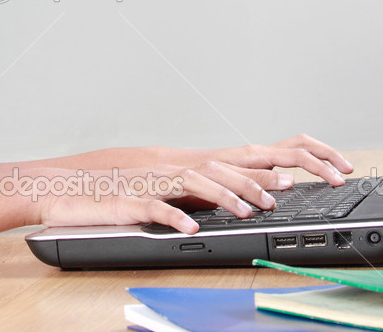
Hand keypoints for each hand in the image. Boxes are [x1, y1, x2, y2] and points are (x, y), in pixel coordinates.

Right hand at [35, 134, 352, 234]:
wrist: (73, 187)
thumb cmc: (127, 189)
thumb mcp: (174, 187)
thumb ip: (207, 188)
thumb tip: (251, 193)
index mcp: (193, 165)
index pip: (246, 156)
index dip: (277, 160)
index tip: (309, 169)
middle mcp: (178, 167)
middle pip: (225, 165)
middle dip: (259, 177)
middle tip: (288, 189)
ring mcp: (155, 182)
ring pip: (196, 181)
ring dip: (224, 193)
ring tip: (248, 209)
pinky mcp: (132, 200)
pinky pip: (155, 207)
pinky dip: (173, 216)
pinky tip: (190, 226)